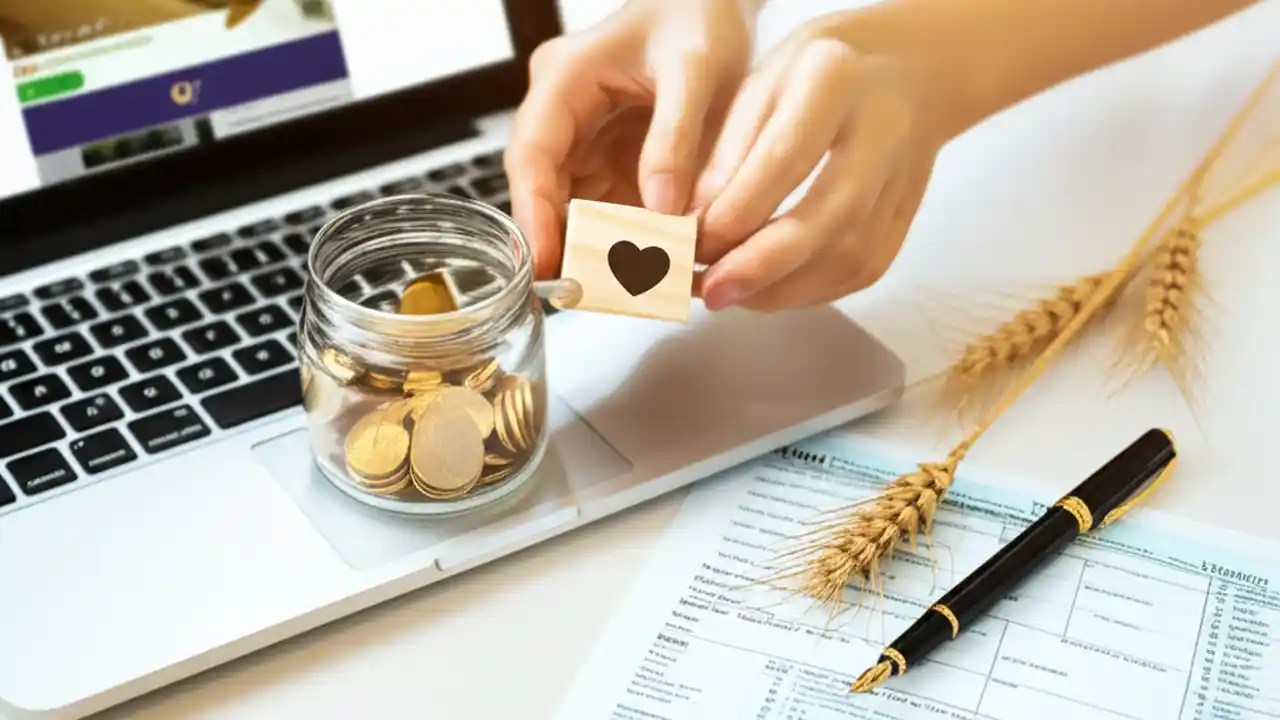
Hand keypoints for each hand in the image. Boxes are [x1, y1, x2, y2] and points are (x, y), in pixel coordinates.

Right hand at [503, 0, 756, 278]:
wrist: (716, 5)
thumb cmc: (700, 20)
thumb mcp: (695, 71)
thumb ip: (675, 139)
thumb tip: (662, 212)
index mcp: (564, 78)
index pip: (531, 153)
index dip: (534, 211)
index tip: (545, 261)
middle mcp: (561, 111)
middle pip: (542, 187)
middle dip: (561, 241)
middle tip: (583, 293)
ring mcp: (582, 137)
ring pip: (571, 204)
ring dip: (593, 247)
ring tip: (618, 290)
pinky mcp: (607, 158)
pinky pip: (603, 206)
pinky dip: (621, 238)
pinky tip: (644, 267)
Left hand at [692, 17, 953, 311]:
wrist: (907, 65)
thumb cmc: (814, 71)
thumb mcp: (759, 85)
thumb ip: (727, 154)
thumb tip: (695, 228)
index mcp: (836, 79)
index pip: (786, 159)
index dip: (736, 212)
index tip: (690, 241)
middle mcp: (884, 130)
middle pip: (831, 216)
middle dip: (763, 265)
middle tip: (710, 291)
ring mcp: (904, 178)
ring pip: (852, 255)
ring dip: (784, 289)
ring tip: (728, 293)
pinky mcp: (908, 216)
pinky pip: (863, 270)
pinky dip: (809, 292)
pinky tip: (766, 291)